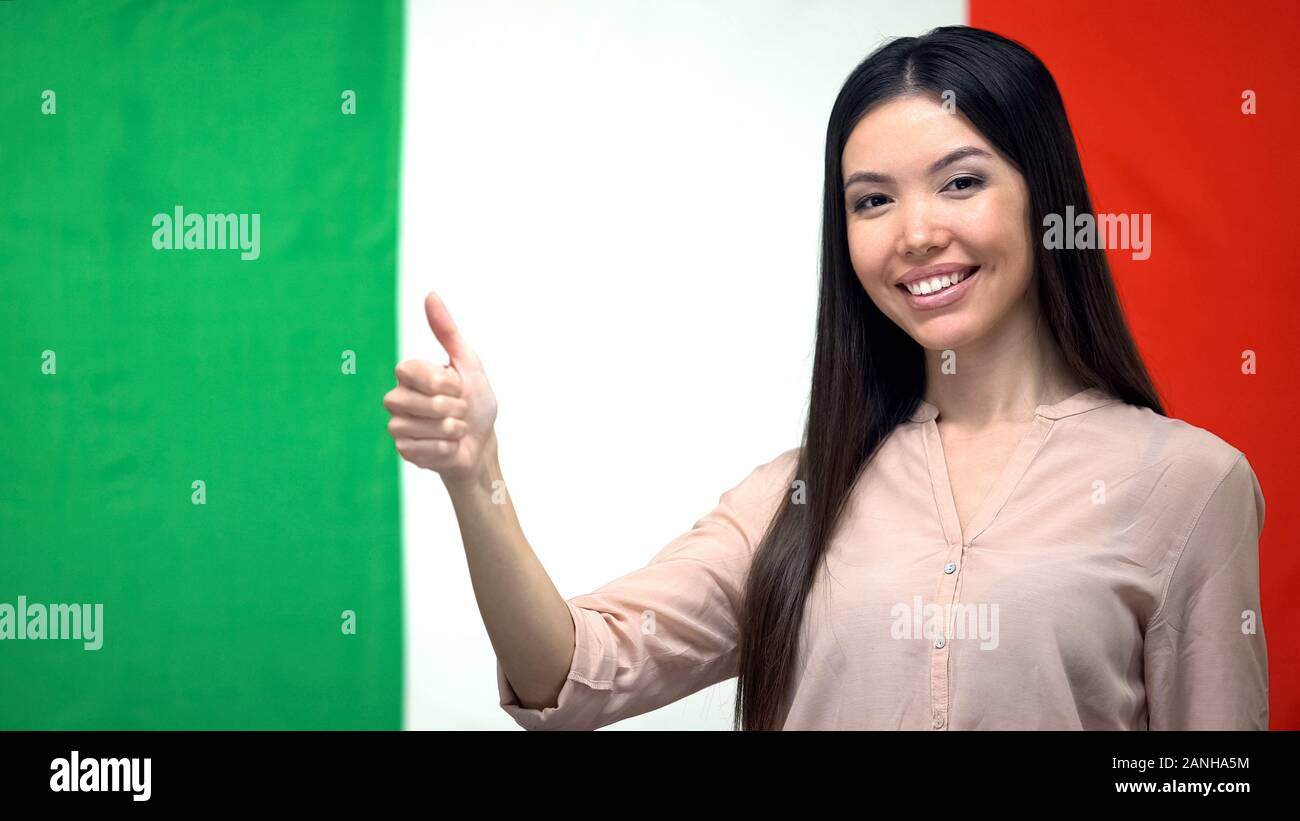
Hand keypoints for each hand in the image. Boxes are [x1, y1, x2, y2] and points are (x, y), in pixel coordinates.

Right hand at [384, 291, 498, 482]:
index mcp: (409, 373)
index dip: (448, 384)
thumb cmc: (476, 401)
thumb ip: (447, 331)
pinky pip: (428, 449)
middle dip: (455, 409)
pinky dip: (447, 448)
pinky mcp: (403, 450)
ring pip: (426, 427)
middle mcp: (396, 396)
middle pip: (426, 402)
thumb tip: (431, 294)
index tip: (457, 387)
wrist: (481, 442)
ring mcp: (397, 425)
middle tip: (459, 411)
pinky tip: (447, 446)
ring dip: (453, 429)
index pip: (420, 373)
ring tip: (454, 428)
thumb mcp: (467, 363)